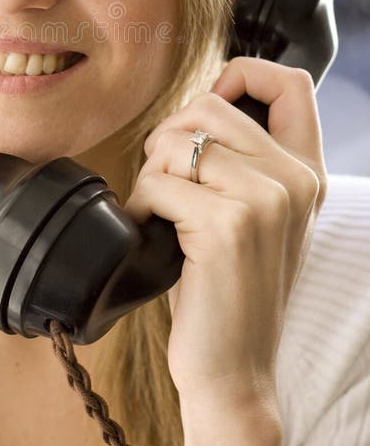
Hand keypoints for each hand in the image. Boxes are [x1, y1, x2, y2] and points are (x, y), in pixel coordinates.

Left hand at [123, 56, 326, 403]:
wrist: (233, 369)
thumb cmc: (227, 287)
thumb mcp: (255, 216)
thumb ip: (244, 160)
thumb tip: (198, 106)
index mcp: (305, 173)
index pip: (290, 83)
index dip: (240, 76)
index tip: (208, 109)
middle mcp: (294, 180)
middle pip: (208, 107)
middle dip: (169, 137)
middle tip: (166, 180)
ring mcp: (265, 200)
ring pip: (177, 142)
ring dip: (153, 173)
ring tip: (162, 211)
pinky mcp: (227, 224)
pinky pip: (159, 182)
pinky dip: (141, 204)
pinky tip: (152, 233)